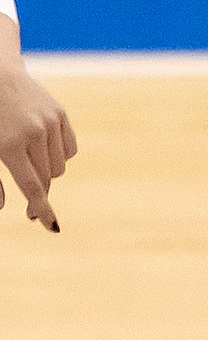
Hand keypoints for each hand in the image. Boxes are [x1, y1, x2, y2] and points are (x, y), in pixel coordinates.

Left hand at [0, 59, 73, 232]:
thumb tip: (2, 207)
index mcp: (9, 145)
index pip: (33, 186)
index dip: (42, 208)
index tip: (51, 226)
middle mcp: (34, 133)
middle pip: (48, 178)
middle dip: (40, 192)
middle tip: (30, 207)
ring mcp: (51, 122)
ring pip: (59, 166)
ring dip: (47, 172)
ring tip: (29, 165)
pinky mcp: (60, 114)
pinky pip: (69, 149)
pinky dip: (58, 156)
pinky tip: (42, 151)